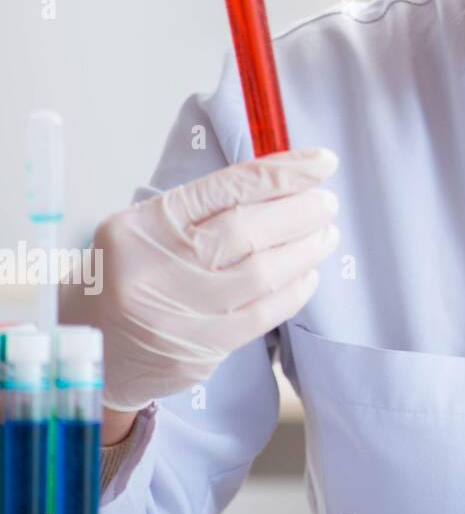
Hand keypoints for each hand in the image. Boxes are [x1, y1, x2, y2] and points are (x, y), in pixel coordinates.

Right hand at [61, 148, 340, 411]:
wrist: (87, 348)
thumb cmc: (131, 274)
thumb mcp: (149, 228)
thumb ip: (206, 206)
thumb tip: (284, 180)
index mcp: (144, 225)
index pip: (227, 188)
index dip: (283, 173)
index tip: (323, 163)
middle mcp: (158, 267)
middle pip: (248, 230)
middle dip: (301, 212)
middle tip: (327, 203)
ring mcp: (178, 312)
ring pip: (263, 272)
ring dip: (306, 249)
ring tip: (327, 233)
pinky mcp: (198, 350)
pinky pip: (263, 314)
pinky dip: (294, 289)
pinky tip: (308, 273)